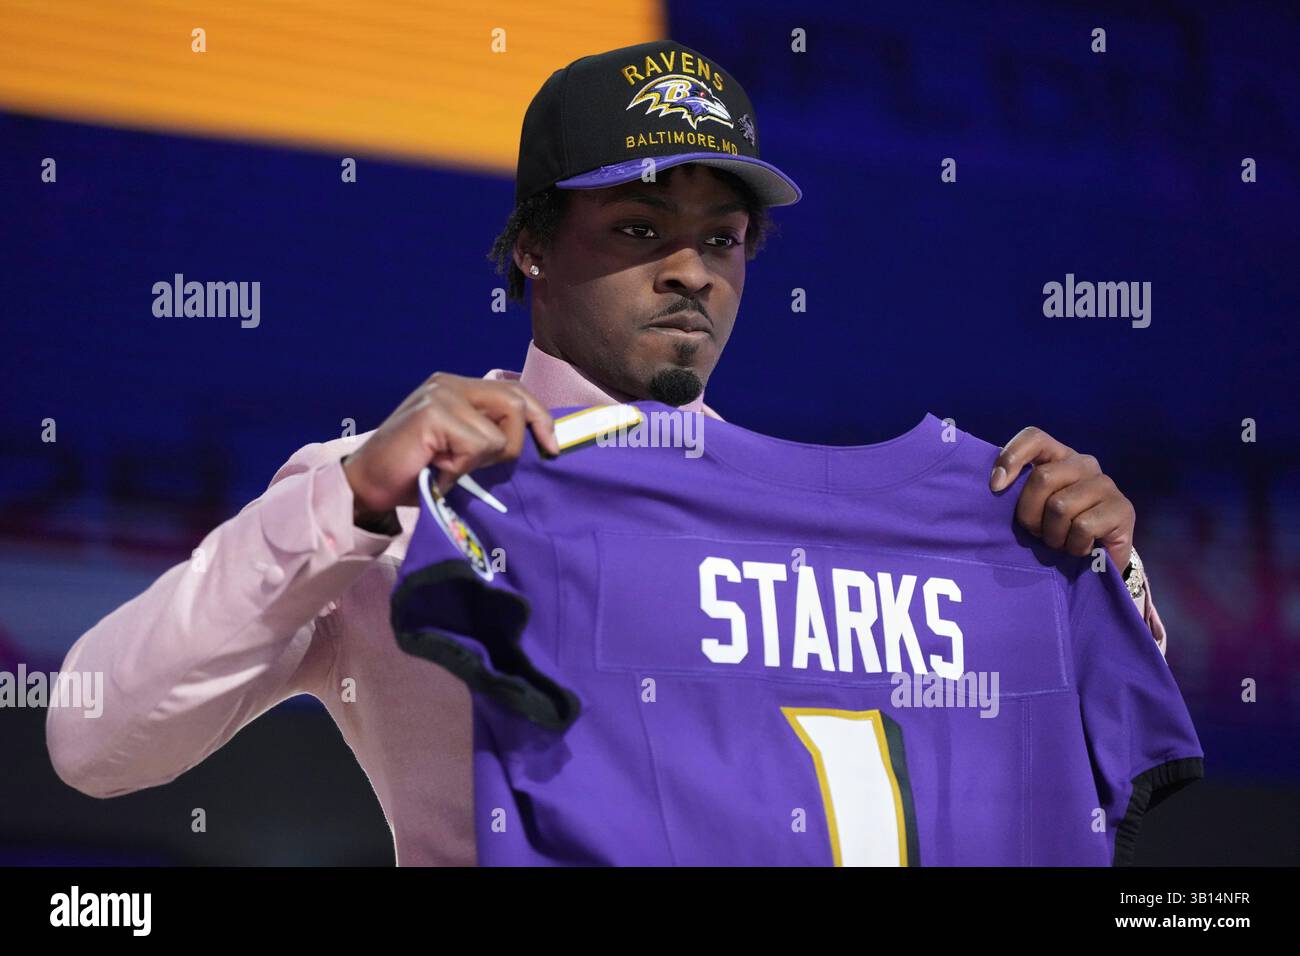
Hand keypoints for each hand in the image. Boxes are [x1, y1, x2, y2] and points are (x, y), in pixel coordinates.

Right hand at [341, 373, 559, 527]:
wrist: (367, 485)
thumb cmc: (415, 472)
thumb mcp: (460, 448)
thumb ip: (488, 434)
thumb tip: (538, 440)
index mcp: (457, 387)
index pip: (515, 391)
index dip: (541, 418)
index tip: (552, 448)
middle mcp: (449, 383)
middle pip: (516, 403)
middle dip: (516, 443)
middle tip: (487, 466)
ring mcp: (441, 395)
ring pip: (499, 433)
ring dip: (481, 461)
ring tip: (450, 466)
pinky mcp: (434, 413)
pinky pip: (479, 444)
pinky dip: (463, 467)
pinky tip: (439, 469)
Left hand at [988, 426, 1135, 570]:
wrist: (1100, 556)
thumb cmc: (1058, 527)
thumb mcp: (1033, 507)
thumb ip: (1016, 490)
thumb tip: (996, 484)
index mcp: (1059, 456)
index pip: (1034, 437)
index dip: (1011, 457)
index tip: (995, 487)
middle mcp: (1084, 463)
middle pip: (1043, 477)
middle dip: (1029, 515)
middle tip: (1036, 532)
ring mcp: (1106, 484)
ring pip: (1060, 506)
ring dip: (1052, 535)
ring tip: (1060, 542)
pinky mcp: (1123, 508)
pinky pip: (1082, 526)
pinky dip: (1073, 545)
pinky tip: (1080, 547)